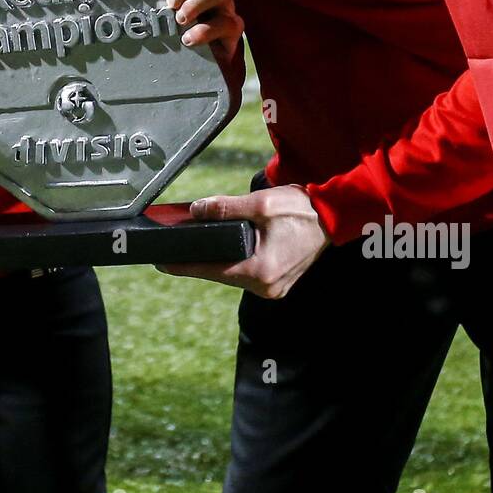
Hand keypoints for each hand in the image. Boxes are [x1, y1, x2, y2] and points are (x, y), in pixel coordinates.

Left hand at [157, 185, 328, 298]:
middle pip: (220, 274)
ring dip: (217, 259)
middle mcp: (266, 287)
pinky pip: (246, 274)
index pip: (211, 270)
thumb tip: (196, 210)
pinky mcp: (277, 284)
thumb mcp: (260, 203)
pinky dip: (234, 261)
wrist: (333, 216)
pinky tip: (222, 249)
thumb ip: (225, 208)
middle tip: (175, 246)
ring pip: (232, 274)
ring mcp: (273, 289)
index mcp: (261, 271)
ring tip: (196, 244)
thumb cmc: (300, 210)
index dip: (182, 265)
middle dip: (199, 259)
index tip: (160, 262)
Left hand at [163, 0, 243, 63]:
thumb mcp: (174, 7)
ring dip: (194, 5)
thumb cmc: (186, 25)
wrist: (209, 55)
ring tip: (180, 20)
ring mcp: (229, 6)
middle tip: (170, 4)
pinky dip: (203, 31)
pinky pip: (225, 23)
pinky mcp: (234, 27)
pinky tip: (188, 39)